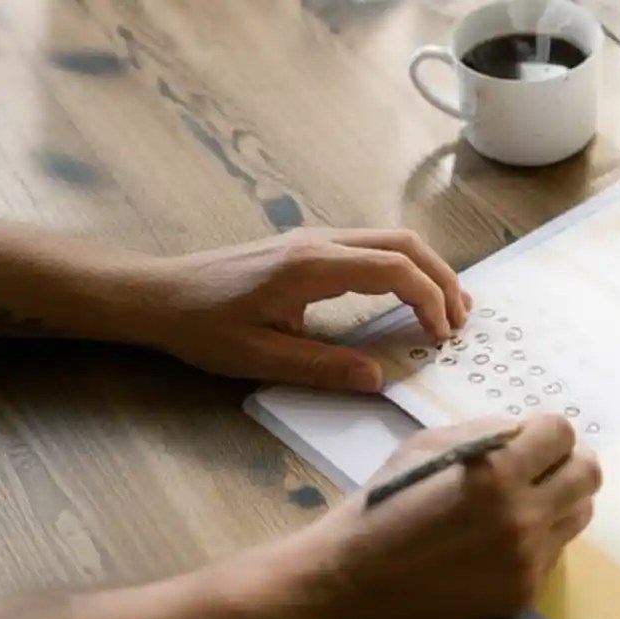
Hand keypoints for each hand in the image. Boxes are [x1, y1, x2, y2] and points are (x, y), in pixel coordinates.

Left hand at [130, 228, 469, 391]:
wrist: (159, 294)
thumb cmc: (202, 326)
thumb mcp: (259, 357)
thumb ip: (322, 368)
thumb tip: (377, 379)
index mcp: (311, 266)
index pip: (393, 268)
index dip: (428, 299)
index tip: (441, 335)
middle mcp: (321, 241)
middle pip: (404, 243)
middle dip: (443, 279)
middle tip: (460, 322)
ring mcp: (316, 238)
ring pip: (392, 239)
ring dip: (427, 270)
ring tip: (449, 308)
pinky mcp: (311, 246)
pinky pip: (374, 246)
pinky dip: (404, 267)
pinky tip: (408, 295)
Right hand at [274, 414, 599, 618]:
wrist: (354, 583)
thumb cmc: (384, 505)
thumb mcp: (427, 446)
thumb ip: (486, 432)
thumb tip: (528, 430)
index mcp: (497, 472)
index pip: (562, 433)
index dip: (546, 430)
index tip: (531, 437)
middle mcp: (522, 516)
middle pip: (588, 473)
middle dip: (567, 461)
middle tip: (541, 465)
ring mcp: (527, 559)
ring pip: (580, 513)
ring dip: (559, 499)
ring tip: (523, 501)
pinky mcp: (523, 592)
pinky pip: (555, 550)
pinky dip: (539, 538)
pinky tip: (501, 539)